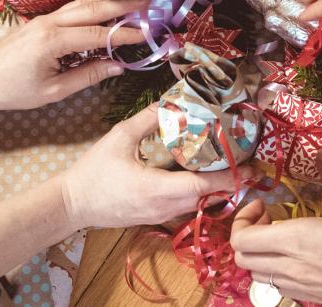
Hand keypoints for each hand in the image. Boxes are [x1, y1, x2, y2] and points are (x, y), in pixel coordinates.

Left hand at [0, 0, 147, 110]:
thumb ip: (87, 76)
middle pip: (93, 8)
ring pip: (83, 2)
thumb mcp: (53, 91)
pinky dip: (94, 1)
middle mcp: (50, 23)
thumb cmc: (13, 90)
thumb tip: (118, 66)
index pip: (97, 34)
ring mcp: (45, 18)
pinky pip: (73, 7)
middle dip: (123, 2)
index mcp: (53, 41)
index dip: (124, 34)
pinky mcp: (42, 19)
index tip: (147, 32)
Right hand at [61, 105, 256, 228]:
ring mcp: (160, 216)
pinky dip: (198, 194)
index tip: (251, 167)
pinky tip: (201, 177)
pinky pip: (185, 208)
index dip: (230, 177)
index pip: (204, 186)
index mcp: (158, 189)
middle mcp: (164, 207)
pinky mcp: (154, 219)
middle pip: (208, 198)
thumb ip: (147, 119)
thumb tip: (170, 101)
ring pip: (198, 205)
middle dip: (230, 182)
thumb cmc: (93, 172)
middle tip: (246, 161)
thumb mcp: (119, 137)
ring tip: (230, 167)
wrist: (71, 204)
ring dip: (216, 189)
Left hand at [231, 153, 321, 306]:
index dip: (242, 219)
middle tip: (270, 217)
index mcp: (296, 240)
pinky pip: (281, 286)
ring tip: (285, 235)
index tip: (265, 204)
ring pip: (260, 275)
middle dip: (248, 235)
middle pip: (243, 260)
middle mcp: (291, 267)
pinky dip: (279, 269)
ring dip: (262, 254)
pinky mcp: (315, 298)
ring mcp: (302, 287)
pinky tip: (304, 255)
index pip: (242, 239)